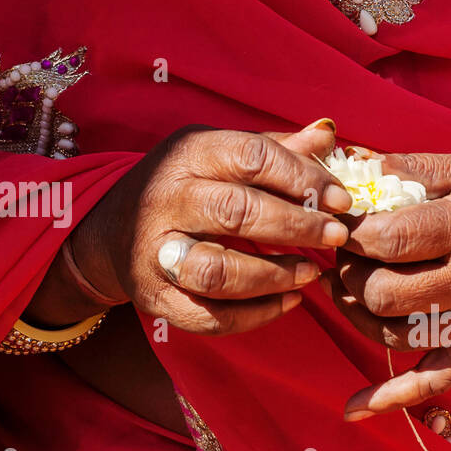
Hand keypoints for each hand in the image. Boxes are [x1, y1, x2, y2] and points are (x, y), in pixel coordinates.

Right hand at [68, 122, 353, 334]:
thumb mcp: (219, 154)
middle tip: (336, 235)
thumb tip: (329, 134)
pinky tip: (288, 302)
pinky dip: (255, 315)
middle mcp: (167, 200)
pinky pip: (209, 316)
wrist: (110, 232)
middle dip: (295, 226)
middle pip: (236, 212)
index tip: (340, 199)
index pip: (251, 157)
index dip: (302, 178)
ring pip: (219, 270)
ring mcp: (157, 253)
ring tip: (311, 272)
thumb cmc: (185, 187)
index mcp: (188, 154)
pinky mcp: (156, 298)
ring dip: (274, 275)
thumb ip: (274, 148)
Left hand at [329, 149, 450, 418]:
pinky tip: (354, 407)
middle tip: (347, 256)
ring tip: (350, 290)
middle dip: (351, 274)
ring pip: (395, 336)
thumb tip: (359, 166)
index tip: (343, 224)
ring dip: (359, 315)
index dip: (353, 235)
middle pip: (384, 293)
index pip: (389, 240)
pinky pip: (434, 380)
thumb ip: (416, 169)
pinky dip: (393, 396)